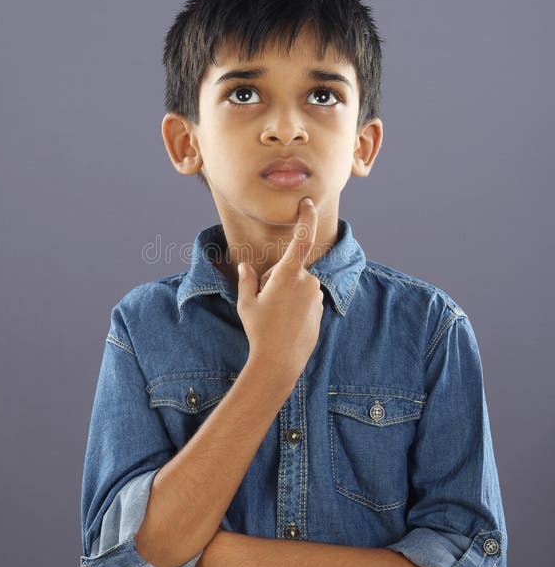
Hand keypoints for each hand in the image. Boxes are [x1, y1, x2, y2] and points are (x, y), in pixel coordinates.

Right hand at [236, 197, 323, 379]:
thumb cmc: (260, 331)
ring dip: (285, 294)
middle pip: (289, 270)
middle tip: (264, 304)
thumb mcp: (246, 303)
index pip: (302, 238)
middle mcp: (307, 281)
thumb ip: (248, 280)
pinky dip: (294, 307)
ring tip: (274, 317)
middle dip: (276, 281)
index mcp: (289, 274)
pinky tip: (285, 325)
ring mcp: (315, 296)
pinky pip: (304, 300)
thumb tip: (247, 268)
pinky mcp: (319, 310)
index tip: (307, 203)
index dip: (306, 218)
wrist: (280, 362)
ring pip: (297, 286)